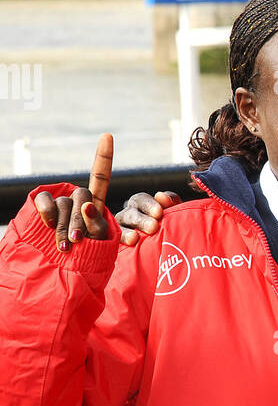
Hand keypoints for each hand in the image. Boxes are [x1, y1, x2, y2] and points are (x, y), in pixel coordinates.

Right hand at [33, 134, 112, 249]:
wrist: (59, 270)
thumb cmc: (84, 257)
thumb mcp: (97, 242)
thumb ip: (97, 224)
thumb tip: (87, 203)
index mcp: (96, 204)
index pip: (100, 177)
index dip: (104, 156)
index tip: (108, 135)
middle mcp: (77, 199)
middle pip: (83, 196)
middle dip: (81, 220)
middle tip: (77, 240)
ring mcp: (60, 202)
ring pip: (64, 203)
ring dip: (63, 225)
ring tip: (65, 245)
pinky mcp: (43, 205)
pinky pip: (46, 200)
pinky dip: (47, 215)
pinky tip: (47, 227)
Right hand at [115, 190, 181, 246]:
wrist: (168, 253)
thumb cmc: (171, 227)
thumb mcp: (174, 214)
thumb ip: (171, 202)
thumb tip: (161, 196)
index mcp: (142, 205)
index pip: (142, 200)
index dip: (149, 205)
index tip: (159, 212)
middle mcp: (129, 215)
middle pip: (130, 214)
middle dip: (141, 220)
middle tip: (153, 227)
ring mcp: (121, 230)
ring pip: (120, 228)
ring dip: (127, 232)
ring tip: (134, 238)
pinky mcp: (118, 244)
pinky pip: (115, 242)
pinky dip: (119, 242)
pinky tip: (126, 246)